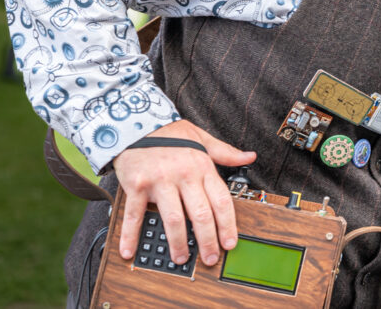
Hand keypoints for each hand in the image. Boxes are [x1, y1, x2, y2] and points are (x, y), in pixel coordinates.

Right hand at [113, 120, 255, 266]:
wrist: (136, 122)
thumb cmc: (170, 133)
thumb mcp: (202, 138)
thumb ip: (226, 152)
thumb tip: (250, 156)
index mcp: (202, 167)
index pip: (220, 200)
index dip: (227, 225)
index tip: (229, 243)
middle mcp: (183, 175)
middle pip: (200, 214)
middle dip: (207, 240)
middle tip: (209, 258)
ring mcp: (159, 181)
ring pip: (173, 219)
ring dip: (178, 243)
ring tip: (181, 258)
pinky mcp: (136, 185)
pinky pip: (134, 214)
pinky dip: (131, 235)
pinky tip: (131, 251)